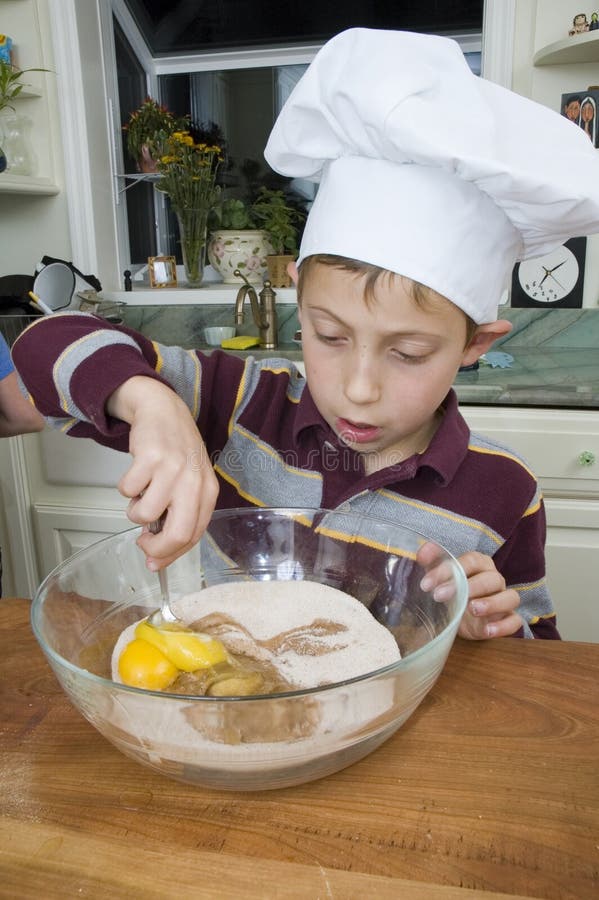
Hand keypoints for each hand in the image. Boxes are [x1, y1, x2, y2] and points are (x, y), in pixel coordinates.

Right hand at [107, 376, 218, 568]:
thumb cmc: (177, 453)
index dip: (170, 555)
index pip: (193, 537)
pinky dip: (125, 487)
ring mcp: (172, 469)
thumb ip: (178, 517)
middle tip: (142, 543)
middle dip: (154, 548)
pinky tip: (137, 473)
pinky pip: (127, 490)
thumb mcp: (189, 484)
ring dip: (134, 510)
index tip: (154, 562)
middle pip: (176, 535)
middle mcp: (194, 482)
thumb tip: (155, 559)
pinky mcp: (150, 457)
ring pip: (144, 514)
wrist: (164, 411)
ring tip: (141, 492)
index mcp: (207, 493)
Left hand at [417, 542, 522, 639]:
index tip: (426, 584)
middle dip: (469, 586)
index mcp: (480, 564)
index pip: (471, 560)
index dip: (450, 570)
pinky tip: (486, 631)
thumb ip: (432, 561)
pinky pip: (514, 621)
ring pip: (510, 597)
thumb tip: (422, 553)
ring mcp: (504, 599)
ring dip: (493, 603)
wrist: (460, 617)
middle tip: (441, 596)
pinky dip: (503, 626)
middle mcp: (495, 579)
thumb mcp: (439, 576)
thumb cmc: (453, 591)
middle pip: (491, 578)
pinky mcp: (508, 619)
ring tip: (472, 609)